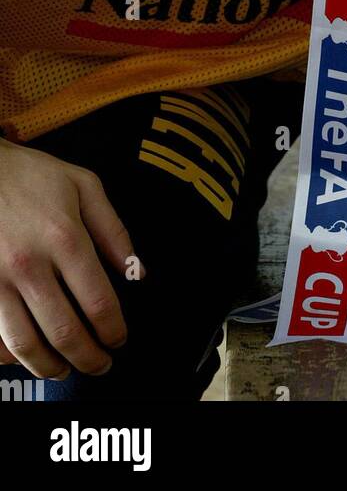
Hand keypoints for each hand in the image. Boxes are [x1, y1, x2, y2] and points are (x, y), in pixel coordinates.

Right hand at [0, 138, 141, 378]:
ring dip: (50, 367)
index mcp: (65, 237)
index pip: (99, 303)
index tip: (119, 339)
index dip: (114, 331)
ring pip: (26, 345)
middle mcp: (30, 264)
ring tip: (65, 369)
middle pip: (65, 332)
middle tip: (100, 364)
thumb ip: (114, 229)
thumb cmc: (32, 175)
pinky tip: (26, 356)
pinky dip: (10, 355)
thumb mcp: (84, 185)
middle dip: (89, 357)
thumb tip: (137, 272)